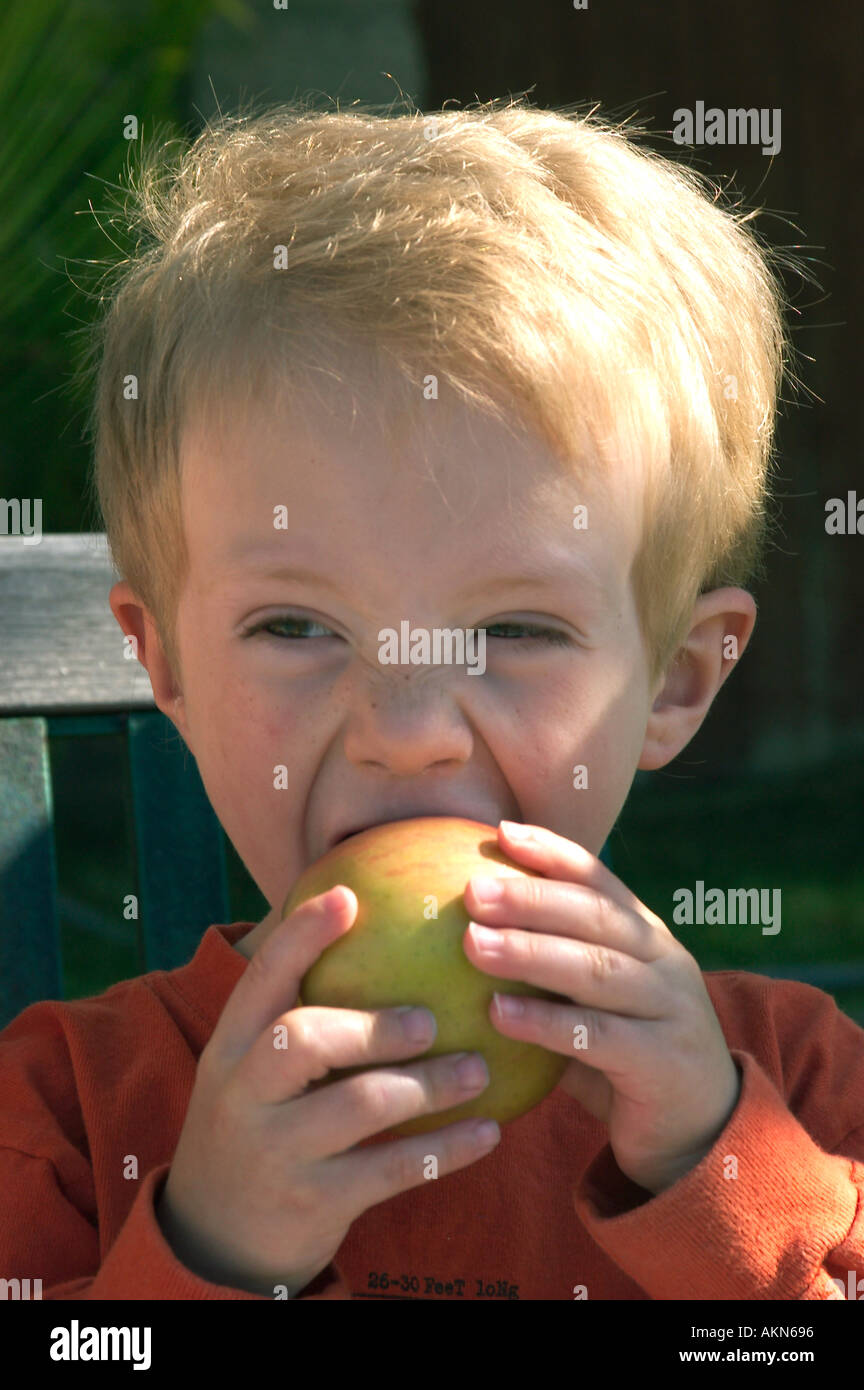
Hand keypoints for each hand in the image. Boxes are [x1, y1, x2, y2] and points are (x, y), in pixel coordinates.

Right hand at [157, 886, 500, 1297]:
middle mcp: (246, 1093)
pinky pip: (392, 1168)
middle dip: (375, 1023)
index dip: (301, 936)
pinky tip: (488, 1130)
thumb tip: (362, 918)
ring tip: (477, 1070)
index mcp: (230, 1046)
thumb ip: (296, 1010)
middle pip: (305, 1039)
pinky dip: (447, 1148)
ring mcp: (278, 1150)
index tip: (348, 898)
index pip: (262, 980)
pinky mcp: (315, 1201)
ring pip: (360, 1104)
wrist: (215, 1234)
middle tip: (431, 1020)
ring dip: (429, 1084)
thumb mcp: (251, 1067)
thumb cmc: (259, 1120)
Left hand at [462, 822, 741, 1194]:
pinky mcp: (664, 1063)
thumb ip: (552, 967)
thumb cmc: (626, 1055)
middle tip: (472, 892)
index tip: (502, 834)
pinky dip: (545, 1023)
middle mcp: (664, 962)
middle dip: (530, 899)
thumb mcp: (595, 1000)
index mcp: (646, 935)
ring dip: (530, 953)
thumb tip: (465, 929)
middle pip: (594, 917)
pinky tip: (498, 1015)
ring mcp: (671, 1010)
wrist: (701, 1130)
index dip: (552, 852)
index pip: (598, 880)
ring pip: (596, 970)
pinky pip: (598, 1037)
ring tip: (472, 944)